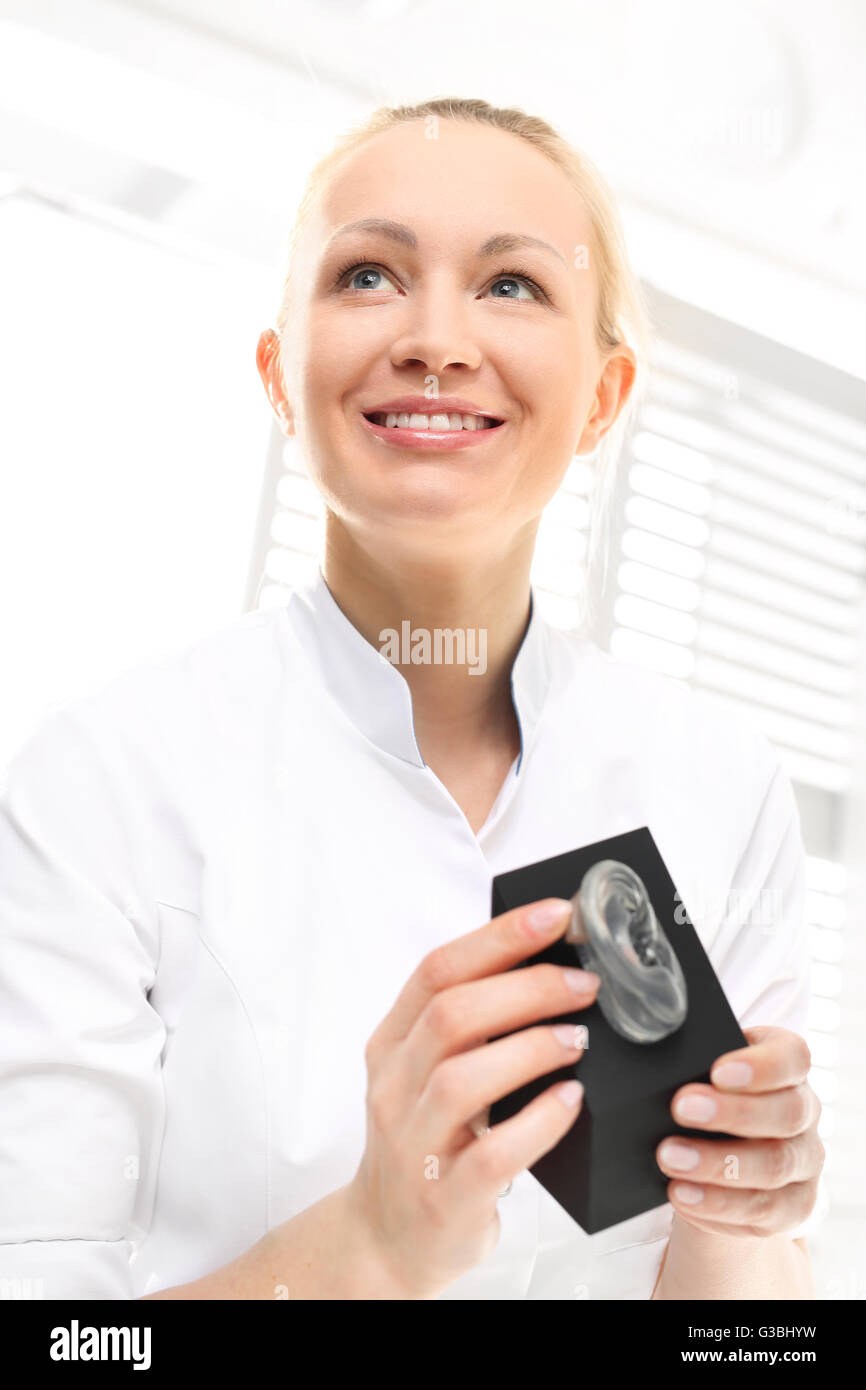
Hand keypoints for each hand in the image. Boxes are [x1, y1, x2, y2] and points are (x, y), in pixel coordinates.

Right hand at [345, 897, 599, 1297]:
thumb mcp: (430, 1073)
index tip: (557, 915)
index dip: (499, 936)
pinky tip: (569, 1102)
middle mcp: (393, 1086)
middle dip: (528, 988)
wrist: (388, 1237)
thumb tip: (549, 961)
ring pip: (462, 1078)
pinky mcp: (444, 1197)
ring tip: (579, 1040)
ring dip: (531, 1048)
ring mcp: (413, 1144)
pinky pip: (491, 1154)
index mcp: (391, 1043)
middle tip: (586, 984)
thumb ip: (470, 1024)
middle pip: (451, 1014)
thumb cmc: (428, 1141)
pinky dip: (539, 1122)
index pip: (436, 970)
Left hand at [655, 1025, 823, 1237]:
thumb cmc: (709, 1094)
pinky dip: (717, 1203)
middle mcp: (805, 1112)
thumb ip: (693, 1061)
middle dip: (732, 1113)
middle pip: (786, 1113)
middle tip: (680, 1108)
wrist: (719, 1149)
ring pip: (774, 1166)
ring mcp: (803, 1161)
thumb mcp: (706, 1070)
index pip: (792, 1058)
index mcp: (788, 1067)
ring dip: (717, 1163)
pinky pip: (762, 1210)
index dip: (762, 1066)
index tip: (717, 1071)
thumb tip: (656, 1064)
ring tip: (669, 1157)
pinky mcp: (793, 1205)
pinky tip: (682, 1192)